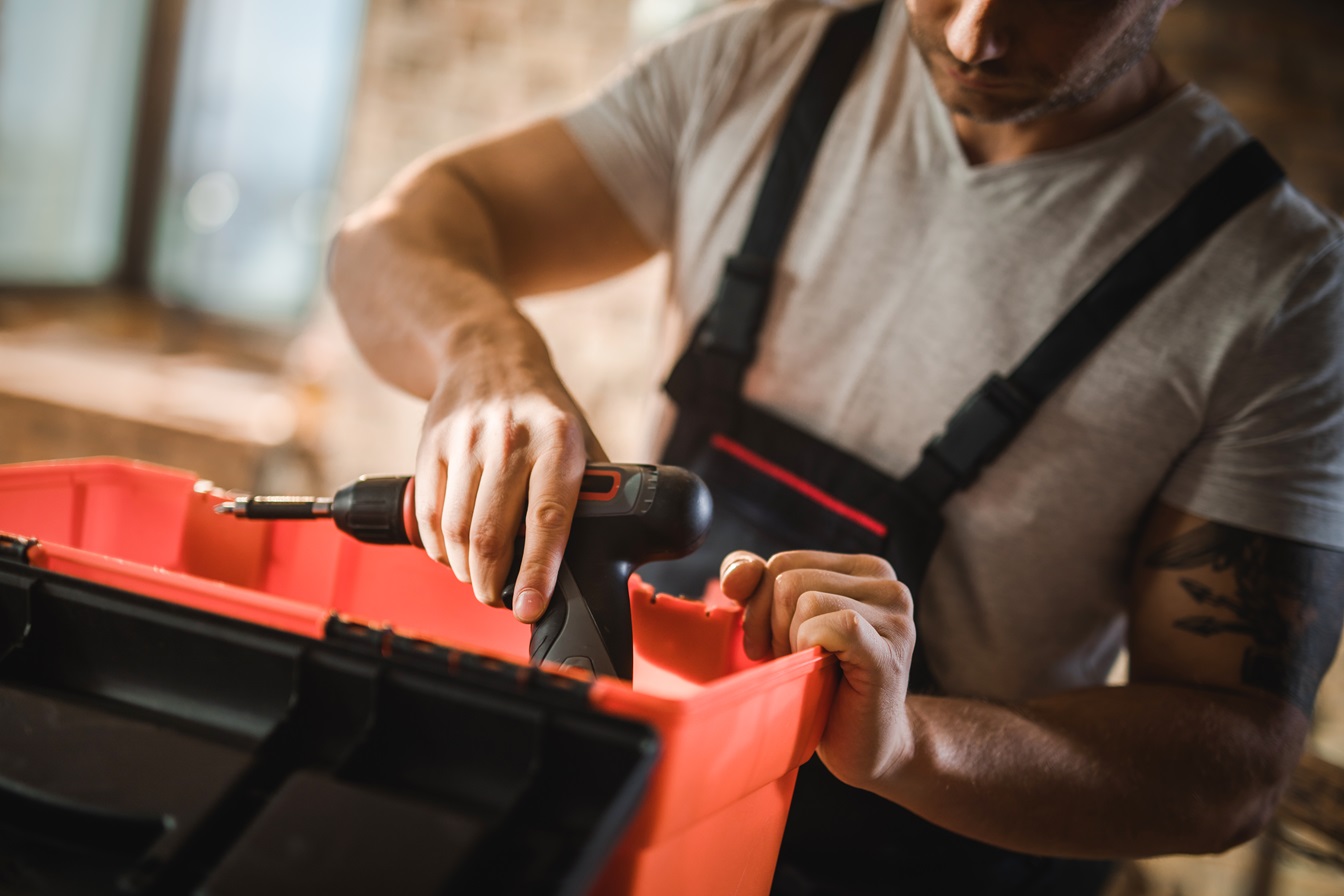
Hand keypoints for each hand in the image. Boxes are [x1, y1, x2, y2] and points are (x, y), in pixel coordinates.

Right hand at [413, 318, 604, 622]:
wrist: (486, 351)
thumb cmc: (543, 410)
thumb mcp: (580, 438)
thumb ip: (595, 489)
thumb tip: (617, 552)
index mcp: (558, 441)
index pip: (548, 517)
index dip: (539, 569)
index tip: (530, 607)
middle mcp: (510, 440)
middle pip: (492, 534)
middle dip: (494, 584)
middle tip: (502, 600)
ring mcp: (466, 442)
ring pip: (457, 531)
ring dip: (467, 571)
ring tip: (481, 582)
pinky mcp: (431, 445)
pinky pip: (430, 515)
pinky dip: (440, 549)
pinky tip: (454, 556)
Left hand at [719, 550, 917, 788]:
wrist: (868, 746)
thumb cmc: (823, 686)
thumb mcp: (781, 624)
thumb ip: (756, 586)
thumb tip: (738, 575)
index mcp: (863, 570)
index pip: (784, 562)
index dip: (759, 605)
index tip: (767, 643)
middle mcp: (887, 583)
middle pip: (788, 579)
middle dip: (773, 626)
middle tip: (792, 662)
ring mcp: (894, 616)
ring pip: (804, 600)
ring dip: (792, 643)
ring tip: (810, 669)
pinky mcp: (888, 650)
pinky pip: (827, 625)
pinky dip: (809, 649)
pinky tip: (823, 672)